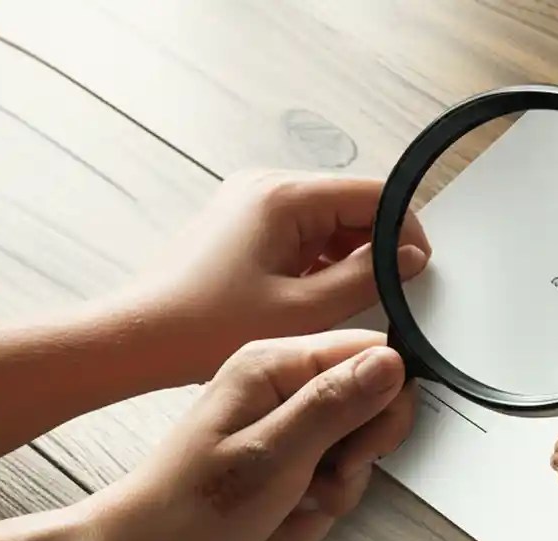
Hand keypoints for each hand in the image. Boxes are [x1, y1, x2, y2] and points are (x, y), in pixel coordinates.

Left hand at [82, 329, 415, 540]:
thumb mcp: (273, 456)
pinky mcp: (286, 453)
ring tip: (285, 508)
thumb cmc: (190, 508)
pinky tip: (276, 519)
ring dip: (330, 495)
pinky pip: (331, 481)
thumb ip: (334, 405)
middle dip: (354, 463)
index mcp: (275, 364)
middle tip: (320, 484)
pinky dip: (311, 511)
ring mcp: (284, 420)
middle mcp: (282, 383)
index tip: (362, 451)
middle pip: (370, 409)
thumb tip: (392, 362)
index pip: (374, 355)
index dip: (386, 405)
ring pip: (353, 454)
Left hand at [139, 169, 430, 383]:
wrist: (139, 338)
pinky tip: (315, 298)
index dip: (406, 232)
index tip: (418, 271)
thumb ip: (367, 277)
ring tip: (341, 302)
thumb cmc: (203, 327)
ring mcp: (253, 201)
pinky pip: (304, 232)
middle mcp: (267, 186)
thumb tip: (408, 258)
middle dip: (376, 247)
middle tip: (383, 295)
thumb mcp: (304, 311)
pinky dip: (321, 261)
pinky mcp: (245, 223)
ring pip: (331, 220)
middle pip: (353, 204)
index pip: (374, 194)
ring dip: (347, 258)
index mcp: (282, 196)